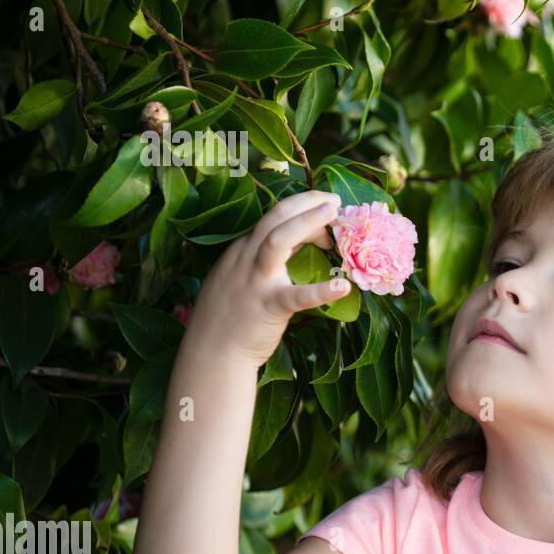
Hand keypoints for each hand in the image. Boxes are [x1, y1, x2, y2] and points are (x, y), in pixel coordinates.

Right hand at [183, 190, 348, 369]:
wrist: (211, 355)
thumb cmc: (231, 318)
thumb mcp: (241, 278)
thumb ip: (265, 259)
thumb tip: (302, 241)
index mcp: (241, 250)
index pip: (272, 219)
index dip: (301, 210)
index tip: (324, 212)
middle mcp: (245, 259)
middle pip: (275, 218)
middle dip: (305, 202)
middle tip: (334, 198)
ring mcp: (255, 281)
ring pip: (277, 240)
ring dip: (307, 222)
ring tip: (333, 212)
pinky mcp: (268, 307)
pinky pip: (297, 296)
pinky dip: (320, 290)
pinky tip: (342, 286)